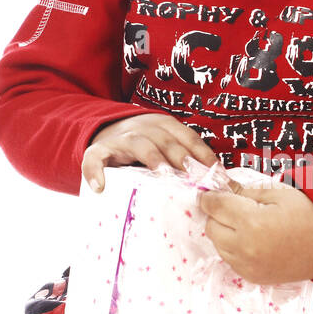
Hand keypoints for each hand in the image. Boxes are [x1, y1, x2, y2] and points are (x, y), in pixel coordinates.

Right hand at [82, 114, 217, 191]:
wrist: (104, 133)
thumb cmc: (144, 146)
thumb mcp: (165, 143)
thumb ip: (186, 155)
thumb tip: (218, 177)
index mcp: (164, 125)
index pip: (189, 137)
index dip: (203, 155)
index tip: (216, 174)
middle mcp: (143, 128)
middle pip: (166, 141)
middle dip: (181, 158)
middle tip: (193, 177)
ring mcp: (120, 139)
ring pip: (138, 145)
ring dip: (152, 158)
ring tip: (162, 175)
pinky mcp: (98, 151)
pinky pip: (94, 160)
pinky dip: (95, 173)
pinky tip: (100, 188)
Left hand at [199, 180, 312, 284]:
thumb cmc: (308, 214)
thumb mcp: (278, 193)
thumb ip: (245, 191)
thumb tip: (221, 188)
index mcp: (251, 221)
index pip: (213, 205)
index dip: (210, 196)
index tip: (211, 192)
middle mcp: (245, 247)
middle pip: (210, 226)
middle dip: (217, 214)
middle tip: (234, 207)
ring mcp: (247, 266)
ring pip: (217, 244)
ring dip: (224, 232)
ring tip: (246, 224)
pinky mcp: (252, 277)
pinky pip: (230, 259)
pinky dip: (234, 248)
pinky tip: (253, 240)